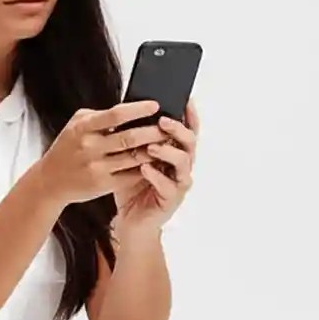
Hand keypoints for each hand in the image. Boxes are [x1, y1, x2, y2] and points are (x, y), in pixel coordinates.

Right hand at [35, 100, 171, 205]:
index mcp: (83, 127)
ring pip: (133, 157)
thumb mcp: (76, 125)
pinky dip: (145, 168)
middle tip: (169, 126)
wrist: (50, 181)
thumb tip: (130, 107)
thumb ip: (99, 115)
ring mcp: (96, 167)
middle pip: (129, 137)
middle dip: (153, 132)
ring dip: (153, 150)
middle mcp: (90, 147)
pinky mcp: (103, 184)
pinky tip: (156, 161)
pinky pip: (130, 175)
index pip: (115, 115)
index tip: (155, 105)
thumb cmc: (67, 148)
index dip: (138, 109)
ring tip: (167, 143)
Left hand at [114, 100, 199, 238]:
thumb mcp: (132, 156)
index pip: (187, 129)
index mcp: (174, 151)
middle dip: (178, 129)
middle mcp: (182, 166)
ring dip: (168, 152)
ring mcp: (178, 183)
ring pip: (184, 163)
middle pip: (190, 142)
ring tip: (151, 146)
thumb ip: (136, 137)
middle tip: (163, 121)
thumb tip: (128, 107)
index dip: (189, 115)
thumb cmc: (131, 185)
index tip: (185, 99)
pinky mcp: (171, 200)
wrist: (130, 220)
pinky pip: (168, 186)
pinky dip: (156, 176)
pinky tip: (144, 169)